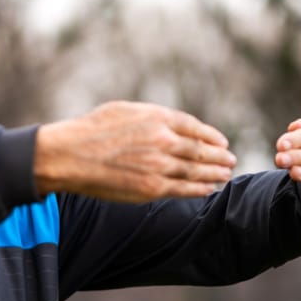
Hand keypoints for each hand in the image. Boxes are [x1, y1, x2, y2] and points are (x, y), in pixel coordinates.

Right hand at [34, 101, 235, 202]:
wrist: (70, 155)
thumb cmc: (91, 130)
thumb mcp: (124, 110)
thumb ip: (151, 116)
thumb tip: (168, 123)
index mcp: (157, 118)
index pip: (194, 127)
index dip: (211, 136)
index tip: (222, 142)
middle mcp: (163, 140)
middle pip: (201, 150)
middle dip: (219, 156)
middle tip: (231, 159)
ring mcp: (159, 165)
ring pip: (196, 171)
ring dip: (214, 174)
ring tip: (225, 175)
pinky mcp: (150, 187)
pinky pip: (183, 189)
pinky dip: (199, 189)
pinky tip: (208, 189)